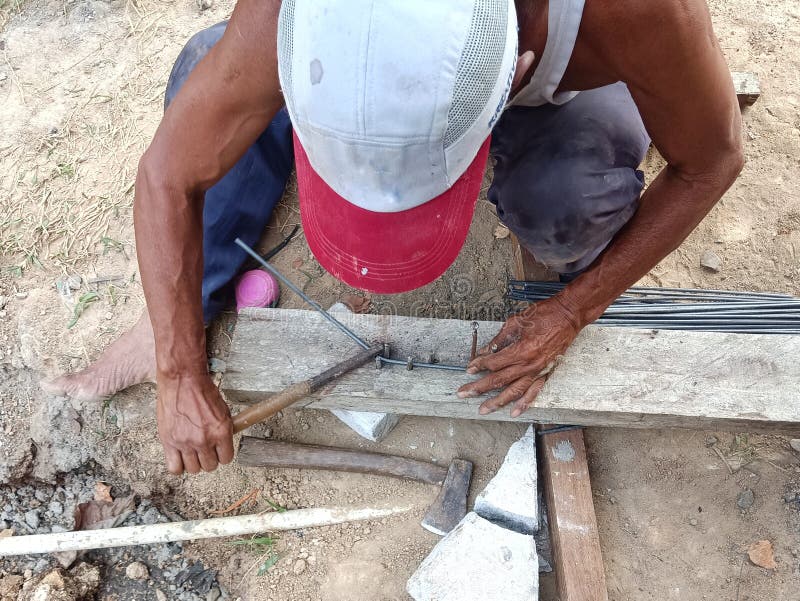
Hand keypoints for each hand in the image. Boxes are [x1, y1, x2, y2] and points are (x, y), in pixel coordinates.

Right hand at [156, 372, 233, 473]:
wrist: (182, 381)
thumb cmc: (202, 391)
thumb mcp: (223, 410)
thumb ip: (223, 429)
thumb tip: (224, 442)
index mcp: (221, 432)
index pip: (226, 458)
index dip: (223, 454)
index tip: (219, 451)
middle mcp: (204, 440)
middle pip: (210, 466)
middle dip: (209, 458)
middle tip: (205, 449)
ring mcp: (186, 443)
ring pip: (193, 469)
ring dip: (194, 462)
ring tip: (192, 452)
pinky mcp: (169, 442)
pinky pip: (174, 468)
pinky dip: (178, 466)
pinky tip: (180, 456)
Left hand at [457, 296, 581, 416]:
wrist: (569, 316)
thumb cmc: (544, 315)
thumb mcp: (516, 322)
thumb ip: (499, 340)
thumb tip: (485, 351)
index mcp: (521, 350)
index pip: (494, 363)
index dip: (479, 365)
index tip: (469, 368)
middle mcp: (529, 364)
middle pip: (499, 380)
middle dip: (479, 388)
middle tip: (464, 394)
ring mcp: (538, 371)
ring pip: (514, 391)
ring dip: (497, 401)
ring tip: (484, 409)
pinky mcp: (546, 373)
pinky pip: (534, 392)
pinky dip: (524, 403)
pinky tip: (514, 411)